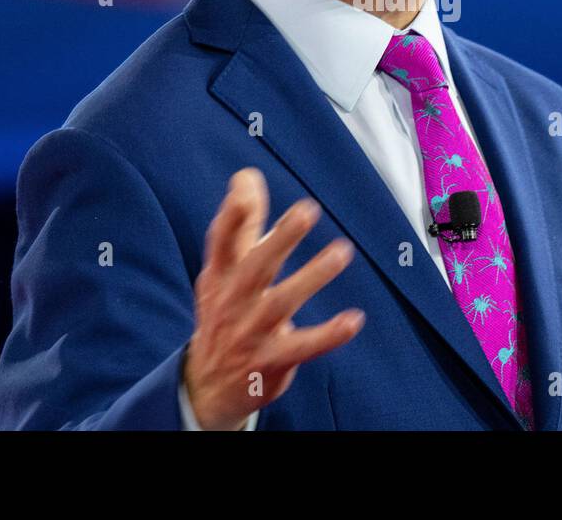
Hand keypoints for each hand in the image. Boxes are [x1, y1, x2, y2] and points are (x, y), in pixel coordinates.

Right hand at [183, 167, 363, 429]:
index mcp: (220, 276)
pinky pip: (304, 346)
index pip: (221, 242)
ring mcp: (251, 334)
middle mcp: (233, 303)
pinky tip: (354, 320)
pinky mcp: (272, 361)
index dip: (232, 216)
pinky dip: (329, 334)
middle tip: (307, 209)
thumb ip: (241, 225)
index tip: (244, 187)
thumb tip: (246, 176)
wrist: (208, 386)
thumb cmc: (224, 312)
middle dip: (279, 239)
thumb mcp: (223, 271)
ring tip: (341, 252)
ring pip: (282, 303)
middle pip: (255, 267)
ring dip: (311, 277)